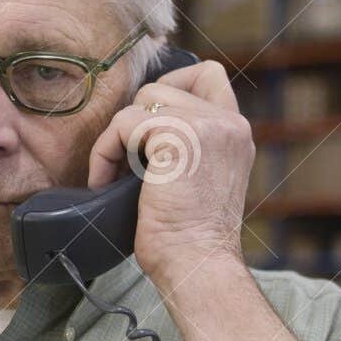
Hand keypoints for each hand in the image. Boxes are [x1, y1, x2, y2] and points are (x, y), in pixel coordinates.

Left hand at [86, 59, 254, 284]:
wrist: (196, 265)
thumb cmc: (189, 240)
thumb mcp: (198, 182)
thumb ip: (187, 148)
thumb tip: (142, 130)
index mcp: (235, 133)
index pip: (208, 75)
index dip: (171, 85)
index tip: (148, 126)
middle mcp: (229, 124)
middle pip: (163, 85)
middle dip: (136, 120)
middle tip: (128, 161)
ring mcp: (208, 126)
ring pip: (143, 101)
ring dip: (118, 137)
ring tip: (116, 176)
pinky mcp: (180, 135)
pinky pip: (123, 123)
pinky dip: (105, 153)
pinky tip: (106, 182)